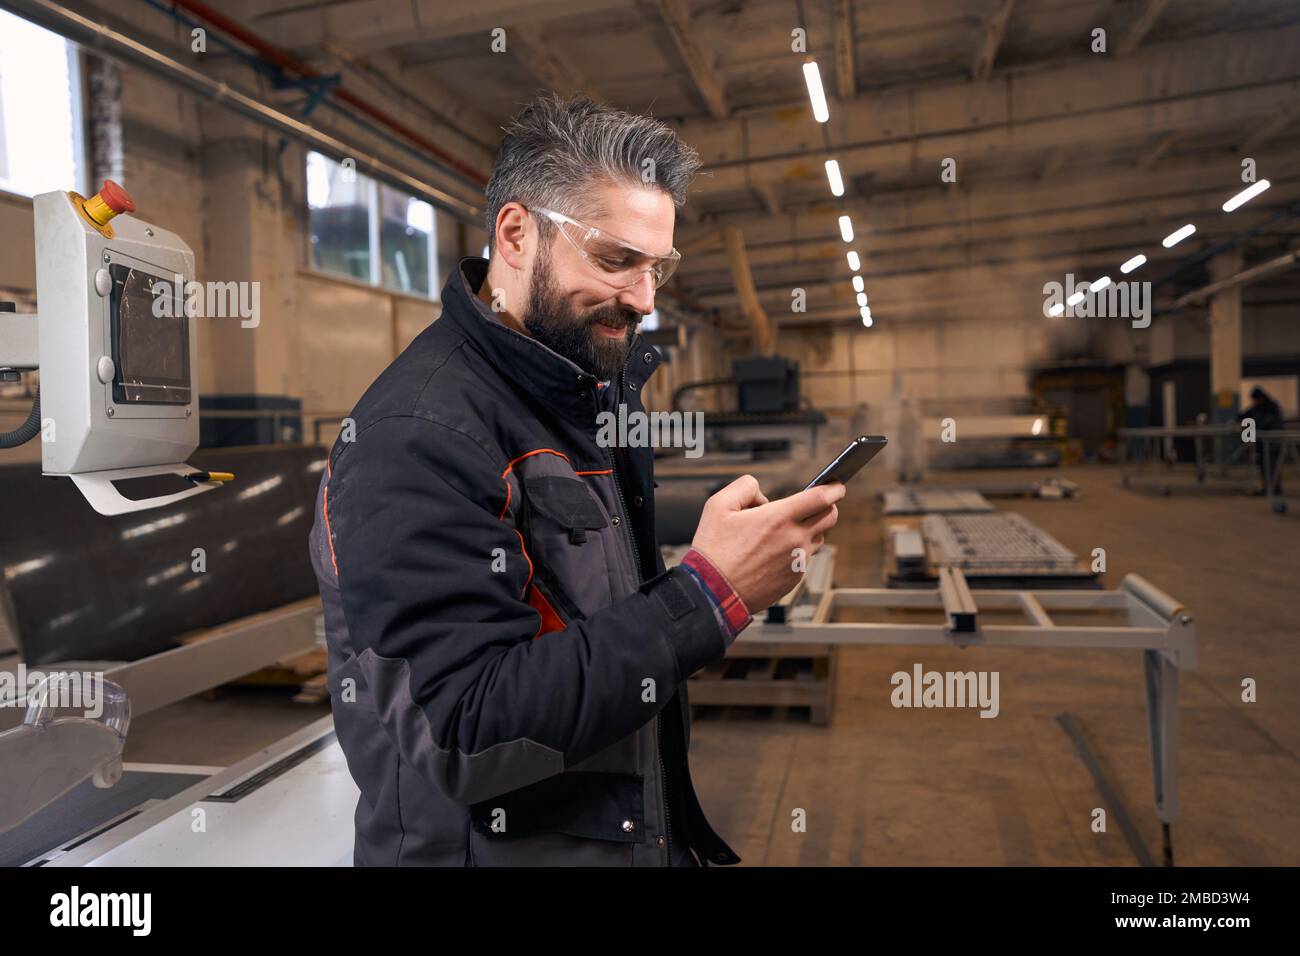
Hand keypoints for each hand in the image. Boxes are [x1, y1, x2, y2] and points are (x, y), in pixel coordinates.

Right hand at [689, 475, 843, 610]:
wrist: (713, 593)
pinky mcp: (794, 579)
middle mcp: (794, 540)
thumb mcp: (718, 505)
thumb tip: (762, 495)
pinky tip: (774, 552)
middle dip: (828, 506)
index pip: (821, 498)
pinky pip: (805, 559)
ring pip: (819, 538)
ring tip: (784, 530)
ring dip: (810, 529)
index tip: (836, 485)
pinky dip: (797, 551)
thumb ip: (745, 487)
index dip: (834, 488)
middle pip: (830, 517)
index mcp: (779, 518)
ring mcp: (797, 562)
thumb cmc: (714, 552)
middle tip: (815, 503)